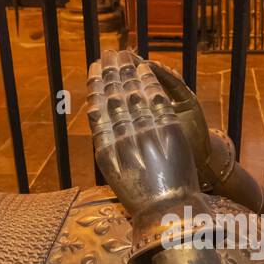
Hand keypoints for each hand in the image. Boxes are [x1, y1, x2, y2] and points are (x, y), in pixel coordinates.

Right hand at [88, 50, 201, 220]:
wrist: (167, 210)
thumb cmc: (140, 194)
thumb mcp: (114, 172)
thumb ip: (107, 143)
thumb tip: (97, 115)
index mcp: (105, 151)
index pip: (97, 109)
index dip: (96, 85)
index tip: (95, 68)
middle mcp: (122, 140)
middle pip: (114, 98)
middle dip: (111, 72)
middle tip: (109, 52)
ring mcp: (145, 135)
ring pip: (133, 95)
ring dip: (128, 71)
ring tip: (125, 54)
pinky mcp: (168, 133)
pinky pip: (156, 100)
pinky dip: (150, 82)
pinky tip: (146, 68)